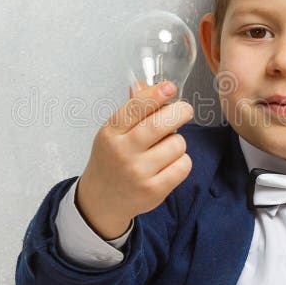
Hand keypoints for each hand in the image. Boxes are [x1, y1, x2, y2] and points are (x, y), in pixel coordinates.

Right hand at [76, 80, 193, 239]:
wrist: (101, 200)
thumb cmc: (111, 159)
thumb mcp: (113, 132)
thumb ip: (132, 108)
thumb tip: (147, 84)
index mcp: (111, 132)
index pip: (136, 108)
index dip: (156, 95)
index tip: (170, 87)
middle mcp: (123, 152)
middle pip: (161, 124)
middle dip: (180, 112)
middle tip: (184, 110)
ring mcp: (138, 173)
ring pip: (177, 144)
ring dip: (178, 142)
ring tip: (166, 147)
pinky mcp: (154, 190)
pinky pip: (183, 165)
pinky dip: (182, 161)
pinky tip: (170, 163)